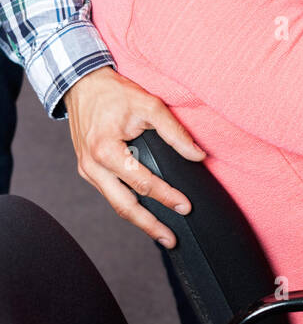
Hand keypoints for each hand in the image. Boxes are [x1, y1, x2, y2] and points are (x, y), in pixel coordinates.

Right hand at [64, 66, 204, 246]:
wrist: (83, 85)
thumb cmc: (115, 93)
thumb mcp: (150, 105)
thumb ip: (174, 132)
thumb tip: (197, 155)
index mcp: (105, 150)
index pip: (142, 182)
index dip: (166, 195)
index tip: (186, 206)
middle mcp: (92, 166)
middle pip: (123, 205)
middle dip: (149, 225)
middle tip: (171, 238)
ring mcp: (87, 170)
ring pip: (115, 203)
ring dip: (138, 220)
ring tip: (161, 234)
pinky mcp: (88, 170)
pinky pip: (110, 193)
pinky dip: (127, 204)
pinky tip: (144, 212)